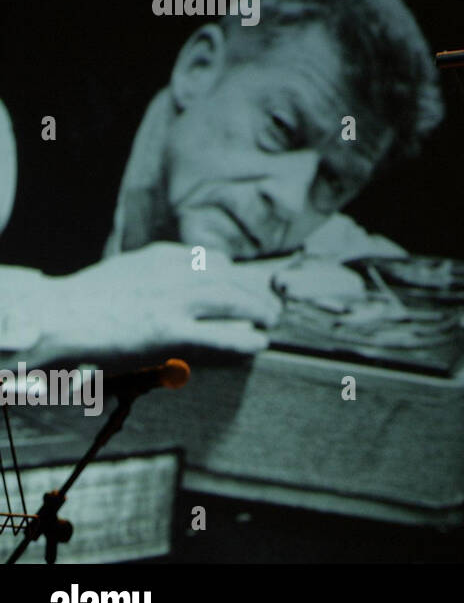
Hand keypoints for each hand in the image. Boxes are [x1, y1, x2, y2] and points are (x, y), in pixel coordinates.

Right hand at [31, 242, 278, 361]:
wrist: (54, 317)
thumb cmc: (85, 302)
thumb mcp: (124, 271)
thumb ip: (154, 273)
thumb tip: (184, 279)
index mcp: (159, 257)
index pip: (211, 259)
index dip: (234, 273)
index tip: (244, 284)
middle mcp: (171, 273)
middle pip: (228, 277)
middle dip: (255, 292)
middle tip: (271, 307)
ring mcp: (171, 301)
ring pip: (230, 300)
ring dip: (258, 310)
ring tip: (270, 322)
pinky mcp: (168, 331)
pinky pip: (218, 334)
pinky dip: (243, 339)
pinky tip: (258, 344)